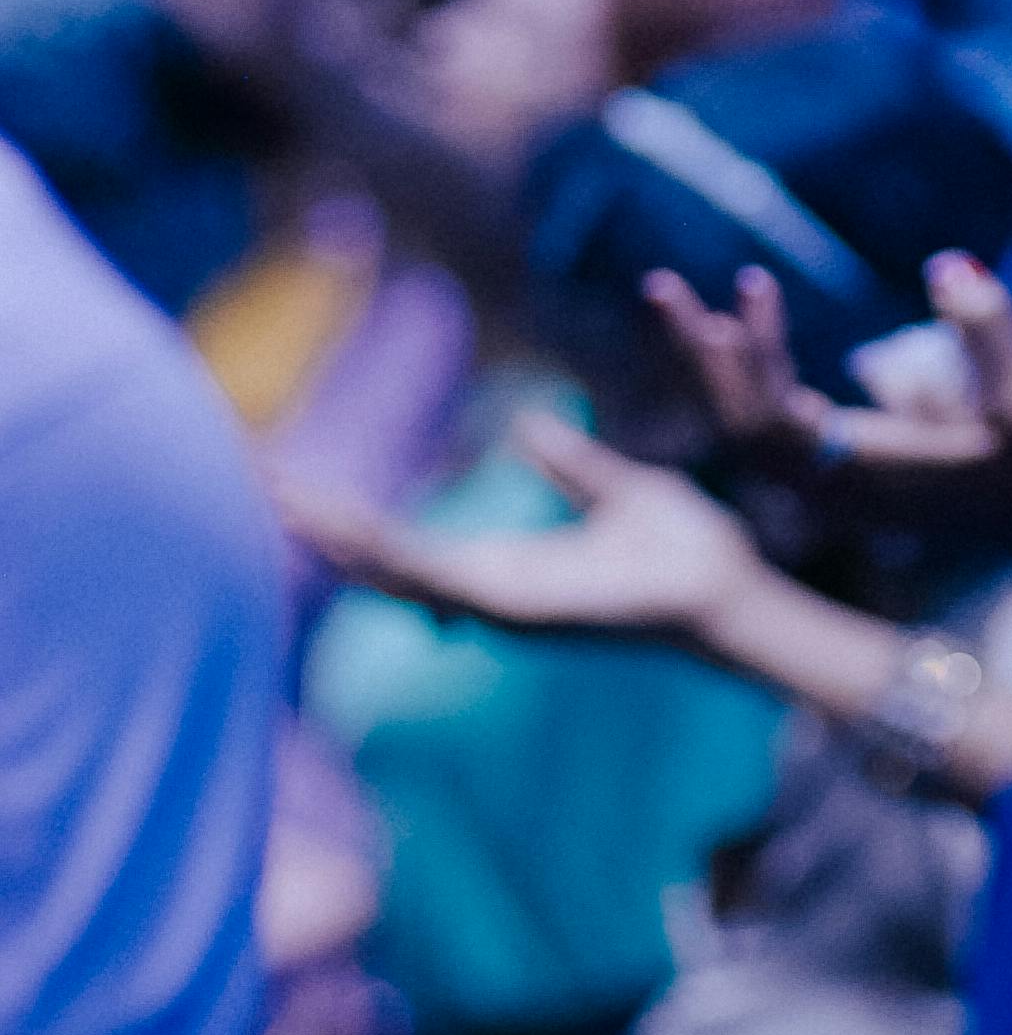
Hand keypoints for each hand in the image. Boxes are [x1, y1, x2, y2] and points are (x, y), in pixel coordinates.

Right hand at [283, 406, 772, 654]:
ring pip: (400, 571)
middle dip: (322, 523)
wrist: (730, 583)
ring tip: (280, 497)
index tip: (301, 482)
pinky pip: (443, 579)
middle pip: (386, 560)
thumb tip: (526, 425)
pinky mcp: (524, 609)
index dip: (354, 515)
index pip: (410, 541)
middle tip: (258, 482)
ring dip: (339, 537)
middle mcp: (494, 591)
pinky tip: (349, 532)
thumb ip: (569, 464)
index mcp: (510, 563)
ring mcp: (504, 606)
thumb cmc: (688, 548)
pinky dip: (392, 556)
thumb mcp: (617, 488)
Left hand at [652, 248, 1011, 579]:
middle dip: (698, 361)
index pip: (773, 433)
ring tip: (677, 294)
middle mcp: (844, 487)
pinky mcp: (852, 466)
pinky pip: (777, 421)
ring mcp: (844, 481)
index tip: (725, 309)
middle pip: (739, 431)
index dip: (741, 374)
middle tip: (658, 287)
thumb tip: (948, 266)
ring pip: (749, 427)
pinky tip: (754, 312)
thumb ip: (992, 332)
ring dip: (714, 363)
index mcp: (874, 478)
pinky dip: (755, 369)